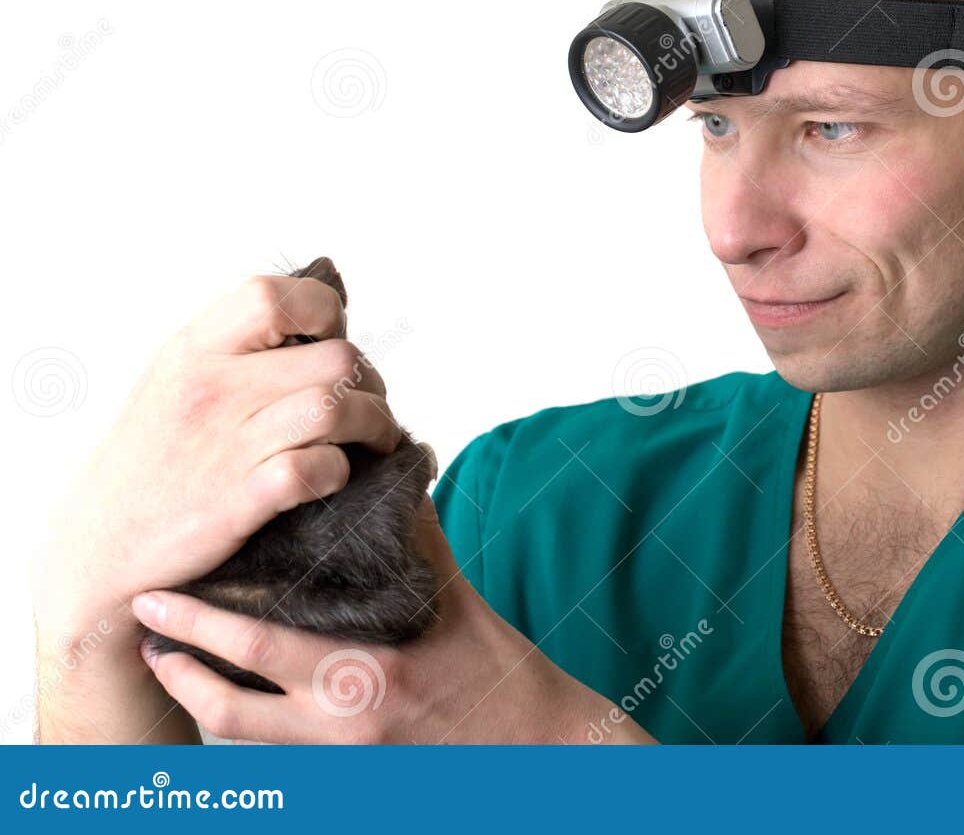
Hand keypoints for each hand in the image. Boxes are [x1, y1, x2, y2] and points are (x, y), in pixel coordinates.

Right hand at [33, 271, 401, 646]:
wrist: (101, 544)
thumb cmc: (154, 456)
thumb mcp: (176, 378)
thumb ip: (237, 343)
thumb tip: (318, 306)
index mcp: (194, 349)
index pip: (275, 296)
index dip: (323, 310)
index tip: (330, 339)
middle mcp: (210, 389)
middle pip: (334, 358)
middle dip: (370, 382)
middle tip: (368, 403)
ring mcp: (225, 445)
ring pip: (335, 408)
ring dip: (373, 424)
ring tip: (374, 439)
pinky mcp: (238, 501)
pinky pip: (317, 469)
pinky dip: (339, 471)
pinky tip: (331, 475)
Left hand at [131, 497, 654, 743]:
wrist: (535, 749)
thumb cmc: (499, 672)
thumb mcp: (456, 601)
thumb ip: (416, 539)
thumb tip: (389, 466)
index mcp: (366, 675)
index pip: (259, 650)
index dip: (199, 624)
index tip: (156, 596)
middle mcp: (341, 727)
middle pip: (227, 705)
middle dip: (177, 665)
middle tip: (142, 629)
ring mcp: (340, 763)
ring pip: (239, 744)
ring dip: (194, 707)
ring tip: (169, 668)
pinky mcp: (346, 782)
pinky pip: (273, 764)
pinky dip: (239, 736)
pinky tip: (221, 710)